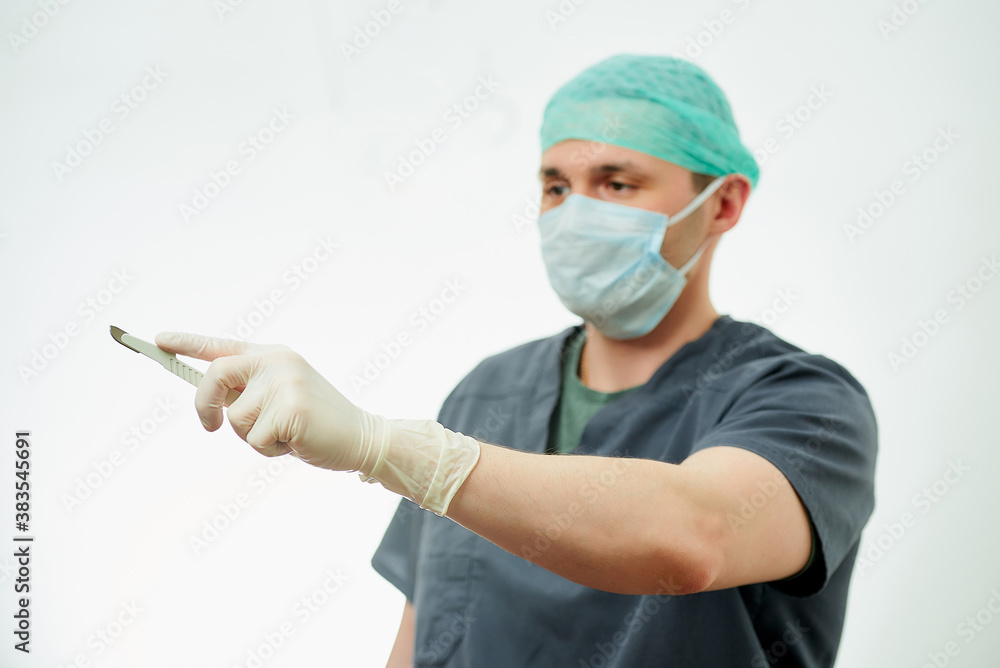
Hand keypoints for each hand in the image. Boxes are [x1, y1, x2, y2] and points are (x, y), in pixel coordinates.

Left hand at [154, 331, 369, 471]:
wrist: (362, 436)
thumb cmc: (317, 424)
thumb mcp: (282, 398)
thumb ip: (251, 393)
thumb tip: (212, 402)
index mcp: (273, 356)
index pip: (222, 346)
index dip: (187, 342)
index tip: (159, 341)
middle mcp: (277, 362)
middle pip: (216, 375)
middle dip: (204, 404)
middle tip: (210, 426)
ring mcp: (285, 383)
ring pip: (234, 418)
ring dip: (252, 438)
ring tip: (284, 435)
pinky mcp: (292, 409)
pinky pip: (254, 439)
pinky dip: (270, 450)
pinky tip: (295, 443)